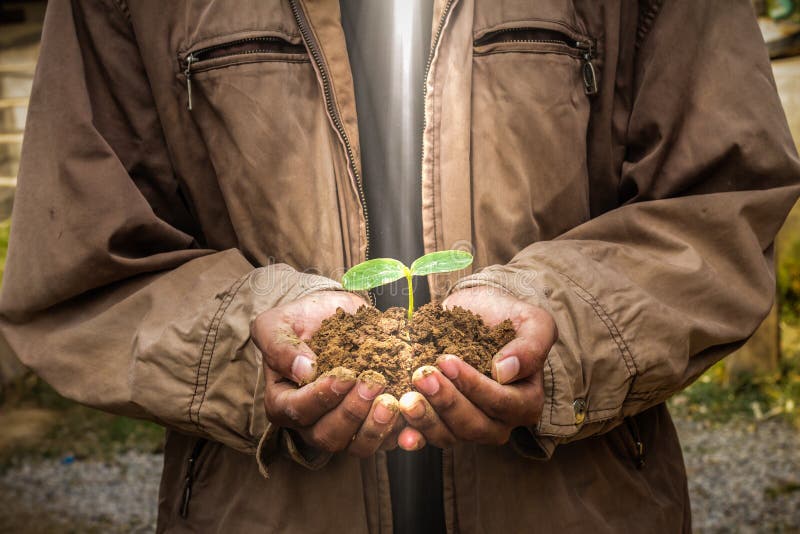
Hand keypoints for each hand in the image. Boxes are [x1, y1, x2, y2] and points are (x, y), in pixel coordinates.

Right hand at [252, 291, 402, 456]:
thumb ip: (281, 347)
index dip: (322, 397)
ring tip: (391, 402)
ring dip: (377, 428)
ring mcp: (344, 428)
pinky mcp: (372, 425)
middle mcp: (312, 424)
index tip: (344, 375)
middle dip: (353, 413)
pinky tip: (412, 409)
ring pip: (359, 446)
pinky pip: (387, 439)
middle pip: (329, 435)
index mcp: (283, 403)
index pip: (298, 411)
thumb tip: (303, 369)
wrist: (332, 316)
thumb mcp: (276, 325)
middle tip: (373, 383)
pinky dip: (402, 430)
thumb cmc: (299, 322)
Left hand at [397, 286, 556, 449]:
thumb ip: (530, 347)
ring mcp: (468, 425)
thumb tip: (505, 371)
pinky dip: (413, 434)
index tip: (447, 361)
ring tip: (406, 398)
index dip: (474, 386)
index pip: (502, 404)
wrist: (477, 312)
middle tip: (422, 375)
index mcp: (525, 402)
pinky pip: (428, 436)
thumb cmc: (508, 317)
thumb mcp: (533, 323)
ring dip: (426, 420)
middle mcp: (499, 422)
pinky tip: (399, 429)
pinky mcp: (442, 421)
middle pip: (474, 426)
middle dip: (446, 402)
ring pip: (449, 436)